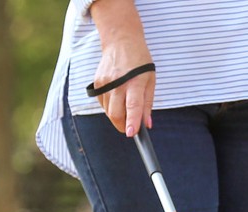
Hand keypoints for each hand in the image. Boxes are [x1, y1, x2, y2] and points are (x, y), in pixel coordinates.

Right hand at [89, 0, 153, 135]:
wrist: (121, 42)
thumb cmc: (140, 63)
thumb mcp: (150, 81)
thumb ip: (147, 103)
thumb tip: (146, 124)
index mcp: (135, 81)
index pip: (133, 105)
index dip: (132, 121)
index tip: (131, 133)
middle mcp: (118, 82)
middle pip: (116, 113)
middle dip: (123, 125)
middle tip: (130, 128)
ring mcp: (105, 82)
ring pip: (108, 111)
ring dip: (117, 116)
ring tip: (125, 109)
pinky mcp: (97, 82)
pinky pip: (102, 103)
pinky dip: (110, 107)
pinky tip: (116, 99)